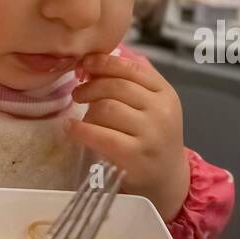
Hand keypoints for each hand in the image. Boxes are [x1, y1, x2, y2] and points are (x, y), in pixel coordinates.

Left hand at [66, 53, 190, 220]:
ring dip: (87, 110)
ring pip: (107, 108)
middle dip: (91, 86)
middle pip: (116, 86)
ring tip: (82, 115)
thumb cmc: (153, 138)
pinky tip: (72, 128)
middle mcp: (161, 111)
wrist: (167, 179)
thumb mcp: (154, 106)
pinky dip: (80, 129)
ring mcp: (150, 133)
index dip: (104, 63)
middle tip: (78, 93)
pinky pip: (100, 134)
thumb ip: (132, 81)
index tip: (85, 64)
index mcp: (166, 93)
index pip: (132, 68)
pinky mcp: (135, 155)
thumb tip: (97, 59)